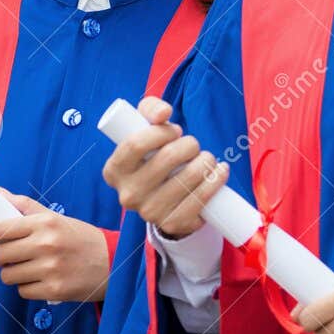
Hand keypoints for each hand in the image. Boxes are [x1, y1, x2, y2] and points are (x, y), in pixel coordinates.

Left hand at [0, 191, 111, 302]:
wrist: (113, 262)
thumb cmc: (80, 237)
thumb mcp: (56, 218)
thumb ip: (26, 206)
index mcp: (44, 223)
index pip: (0, 229)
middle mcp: (45, 245)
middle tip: (8, 256)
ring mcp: (49, 269)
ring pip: (8, 276)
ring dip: (13, 273)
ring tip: (29, 268)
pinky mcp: (53, 291)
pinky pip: (22, 291)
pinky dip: (27, 287)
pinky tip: (41, 280)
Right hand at [100, 96, 226, 237]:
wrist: (165, 200)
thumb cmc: (154, 156)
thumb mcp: (145, 129)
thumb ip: (151, 110)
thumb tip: (163, 113)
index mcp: (114, 170)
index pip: (135, 144)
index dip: (161, 132)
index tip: (175, 130)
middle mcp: (128, 195)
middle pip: (167, 158)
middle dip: (189, 144)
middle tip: (193, 145)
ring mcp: (150, 212)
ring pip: (188, 177)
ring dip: (206, 161)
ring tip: (207, 158)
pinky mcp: (173, 224)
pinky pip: (201, 199)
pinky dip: (215, 181)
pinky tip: (219, 172)